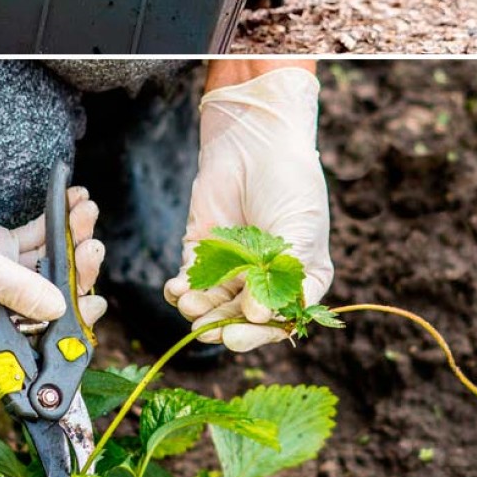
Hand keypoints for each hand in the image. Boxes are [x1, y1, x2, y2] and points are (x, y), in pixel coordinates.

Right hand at [0, 119, 105, 342]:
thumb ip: (18, 289)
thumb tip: (59, 310)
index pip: (25, 337)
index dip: (64, 324)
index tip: (95, 305)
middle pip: (42, 299)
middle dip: (73, 273)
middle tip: (94, 247)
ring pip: (43, 265)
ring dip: (69, 238)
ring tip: (85, 210)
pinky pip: (34, 239)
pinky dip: (54, 222)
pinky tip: (72, 200)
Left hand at [164, 68, 332, 351]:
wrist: (254, 140)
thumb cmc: (288, 183)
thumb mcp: (299, 230)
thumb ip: (282, 275)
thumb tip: (256, 316)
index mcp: (299, 280)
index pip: (280, 320)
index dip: (258, 334)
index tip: (236, 337)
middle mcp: (266, 280)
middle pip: (243, 318)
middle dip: (223, 326)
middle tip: (206, 330)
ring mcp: (233, 267)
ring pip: (214, 303)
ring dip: (201, 311)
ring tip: (190, 306)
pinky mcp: (202, 251)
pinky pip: (190, 281)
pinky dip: (181, 290)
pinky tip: (176, 290)